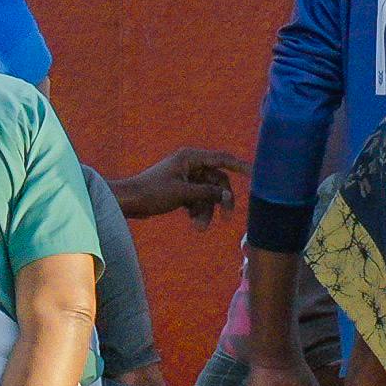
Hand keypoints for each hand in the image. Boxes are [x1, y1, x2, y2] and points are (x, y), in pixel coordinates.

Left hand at [115, 149, 241, 226]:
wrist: (128, 201)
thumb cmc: (152, 192)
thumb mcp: (183, 194)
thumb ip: (207, 194)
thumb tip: (227, 196)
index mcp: (191, 157)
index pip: (222, 159)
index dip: (241, 166)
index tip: (256, 174)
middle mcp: (191, 164)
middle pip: (217, 181)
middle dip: (220, 200)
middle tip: (226, 218)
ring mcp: (186, 177)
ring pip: (207, 193)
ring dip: (206, 211)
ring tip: (198, 228)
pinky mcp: (181, 189)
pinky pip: (198, 199)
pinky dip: (197, 210)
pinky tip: (192, 220)